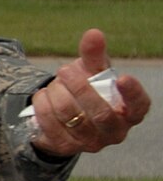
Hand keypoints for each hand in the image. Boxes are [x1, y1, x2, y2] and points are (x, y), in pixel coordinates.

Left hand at [29, 28, 149, 156]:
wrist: (63, 115)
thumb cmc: (88, 88)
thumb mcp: (92, 71)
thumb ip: (94, 54)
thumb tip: (93, 33)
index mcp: (130, 112)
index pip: (139, 106)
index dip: (132, 93)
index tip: (122, 77)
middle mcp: (114, 131)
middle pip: (100, 113)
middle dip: (79, 87)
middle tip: (64, 69)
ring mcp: (90, 143)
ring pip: (71, 116)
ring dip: (57, 93)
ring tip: (53, 84)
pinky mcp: (66, 147)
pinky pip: (50, 124)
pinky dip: (42, 105)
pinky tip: (42, 96)